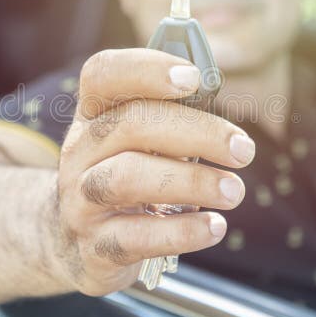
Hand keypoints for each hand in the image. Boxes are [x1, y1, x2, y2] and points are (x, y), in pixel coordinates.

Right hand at [53, 48, 254, 295]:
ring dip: (191, 182)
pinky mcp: (94, 247)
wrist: (72, 243)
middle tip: (243, 150)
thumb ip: (171, 120)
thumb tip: (221, 110)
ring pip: (126, 178)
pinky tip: (215, 227)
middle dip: (196, 133)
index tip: (194, 78)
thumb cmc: (124, 177)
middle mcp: (79, 152)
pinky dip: (180, 232)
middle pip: (129, 125)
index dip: (146, 69)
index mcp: (92, 115)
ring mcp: (81, 200)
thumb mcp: (136, 144)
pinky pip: (135, 237)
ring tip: (234, 191)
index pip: (103, 74)